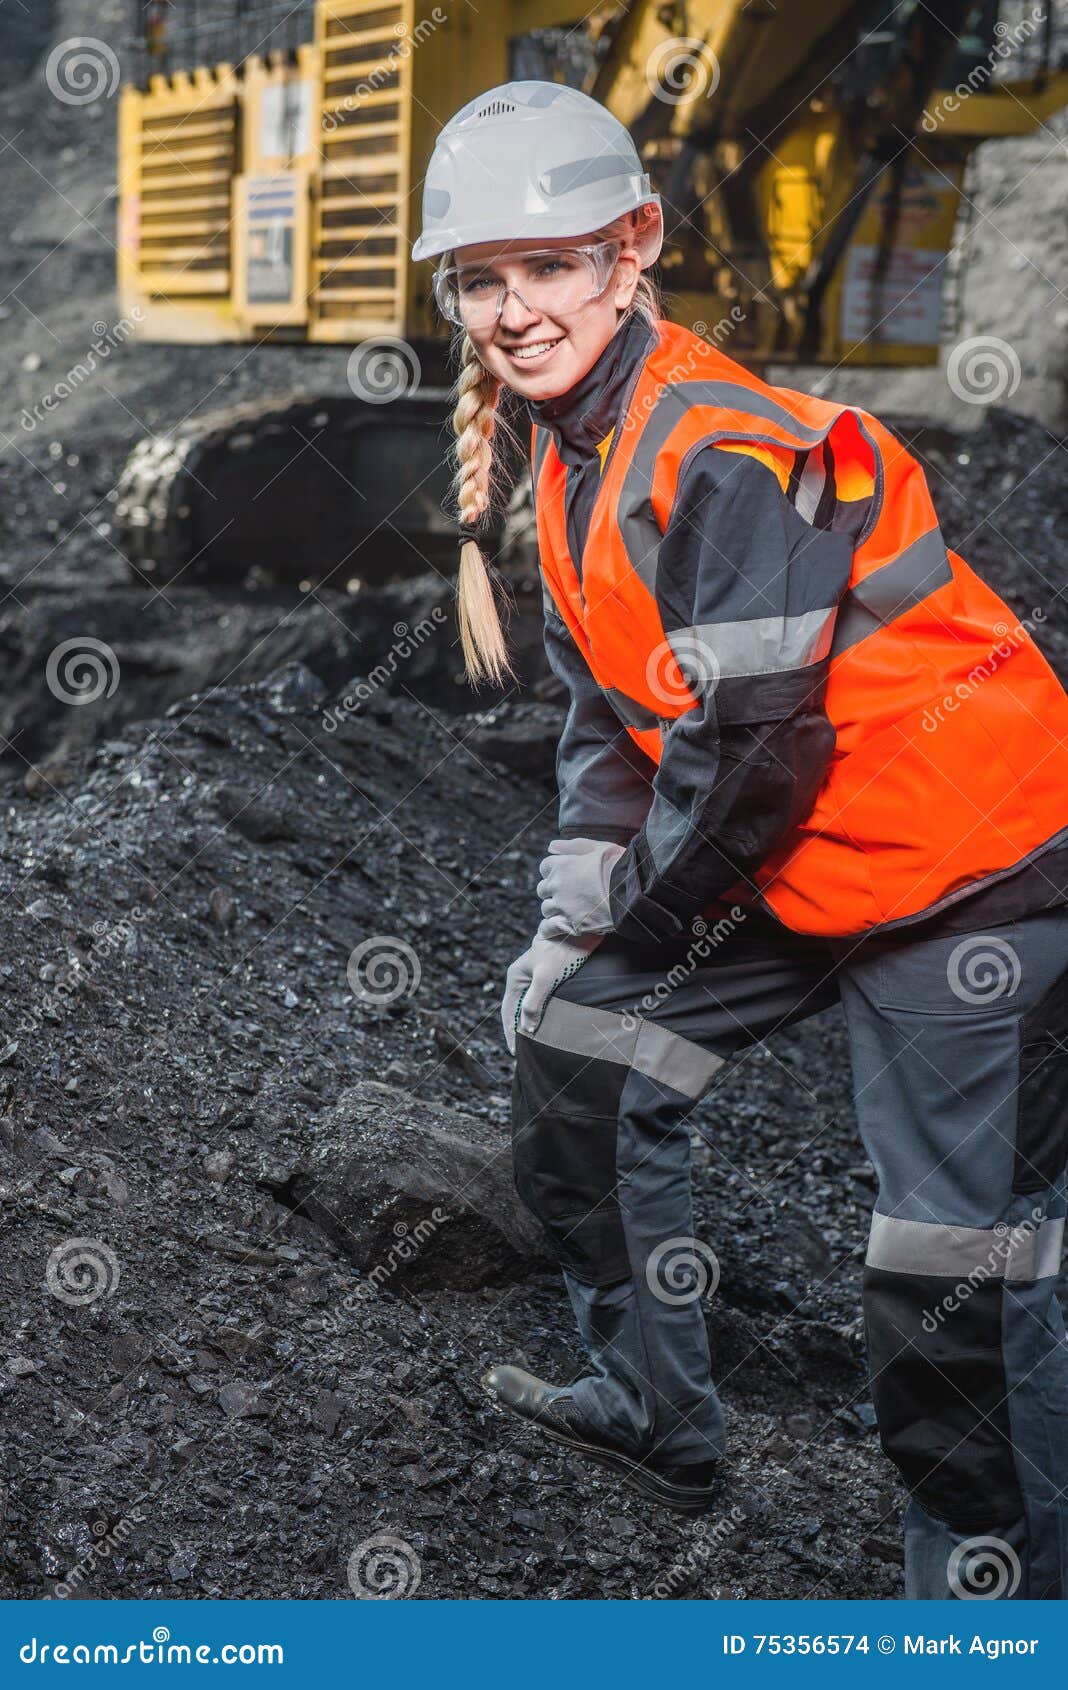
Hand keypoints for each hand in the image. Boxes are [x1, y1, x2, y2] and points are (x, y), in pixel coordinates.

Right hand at [501, 923, 602, 1053]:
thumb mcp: (545, 979)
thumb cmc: (562, 953)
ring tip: (535, 1044)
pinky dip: (542, 1016)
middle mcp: (522, 978)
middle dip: (519, 1031)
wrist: (580, 932)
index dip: (511, 1032)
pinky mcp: (550, 978)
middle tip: (524, 1053)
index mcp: (515, 977)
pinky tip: (548, 1027)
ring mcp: (535, 978)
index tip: (515, 1052)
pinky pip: (541, 1002)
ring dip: (530, 1024)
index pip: (508, 1011)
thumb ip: (533, 1003)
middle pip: (516, 1010)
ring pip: (529, 1007)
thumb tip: (526, 1028)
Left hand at [536, 837, 626, 938]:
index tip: (565, 874)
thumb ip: (572, 846)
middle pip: (543, 888)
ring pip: (546, 908)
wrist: (633, 891)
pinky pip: (549, 928)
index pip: (545, 867)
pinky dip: (548, 928)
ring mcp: (563, 906)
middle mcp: (557, 886)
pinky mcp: (571, 924)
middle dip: (552, 890)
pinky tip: (552, 928)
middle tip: (567, 892)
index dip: (555, 870)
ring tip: (566, 909)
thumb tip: (551, 846)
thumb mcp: (598, 848)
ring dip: (554, 908)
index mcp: (562, 865)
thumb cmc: (618, 866)